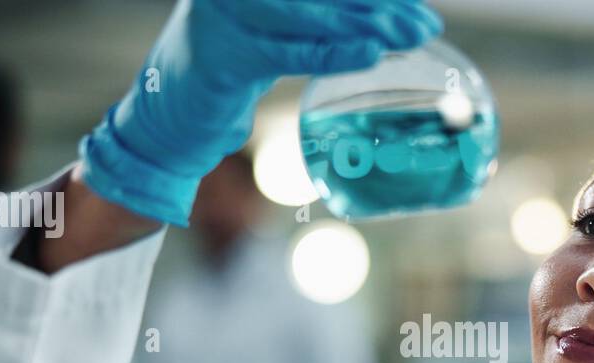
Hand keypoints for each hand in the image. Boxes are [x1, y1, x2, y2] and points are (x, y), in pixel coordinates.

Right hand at [79, 0, 443, 225]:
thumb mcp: (275, 33)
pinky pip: (291, 51)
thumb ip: (317, 19)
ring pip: (313, 12)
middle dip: (380, 6)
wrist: (167, 121)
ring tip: (410, 36)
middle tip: (425, 24)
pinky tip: (369, 55)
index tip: (416, 6)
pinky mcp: (225, 54)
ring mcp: (225, 13)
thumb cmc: (228, 72)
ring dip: (367, 26)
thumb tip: (385, 21)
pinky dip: (333, 52)